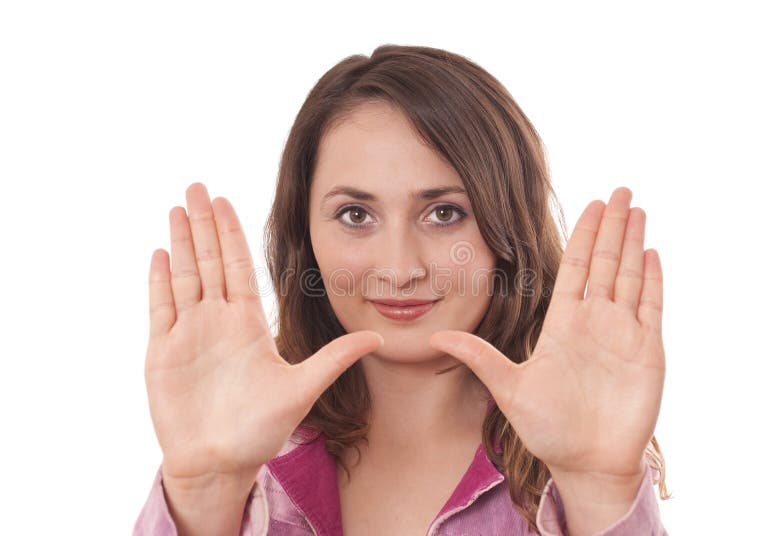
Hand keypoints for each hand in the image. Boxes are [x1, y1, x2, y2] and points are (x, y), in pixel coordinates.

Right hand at [145, 182, 382, 484]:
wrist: (219, 462)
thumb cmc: (258, 430)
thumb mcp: (302, 389)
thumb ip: (335, 360)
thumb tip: (379, 337)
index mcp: (248, 325)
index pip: (238, 267)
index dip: (232, 234)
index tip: (227, 201)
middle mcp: (217, 322)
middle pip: (209, 261)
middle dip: (204, 223)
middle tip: (198, 185)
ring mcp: (188, 334)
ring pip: (184, 276)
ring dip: (180, 242)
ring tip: (178, 207)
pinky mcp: (163, 352)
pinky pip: (160, 308)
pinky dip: (159, 281)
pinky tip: (159, 252)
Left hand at [429, 186, 664, 480]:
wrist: (586, 462)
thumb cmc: (547, 428)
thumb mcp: (508, 387)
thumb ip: (478, 356)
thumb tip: (436, 337)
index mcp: (563, 324)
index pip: (576, 268)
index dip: (584, 236)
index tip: (590, 205)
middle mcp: (595, 322)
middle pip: (606, 262)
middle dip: (613, 225)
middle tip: (620, 189)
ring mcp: (623, 334)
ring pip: (631, 276)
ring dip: (635, 243)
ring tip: (637, 208)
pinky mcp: (648, 352)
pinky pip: (652, 307)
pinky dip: (654, 280)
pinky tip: (652, 252)